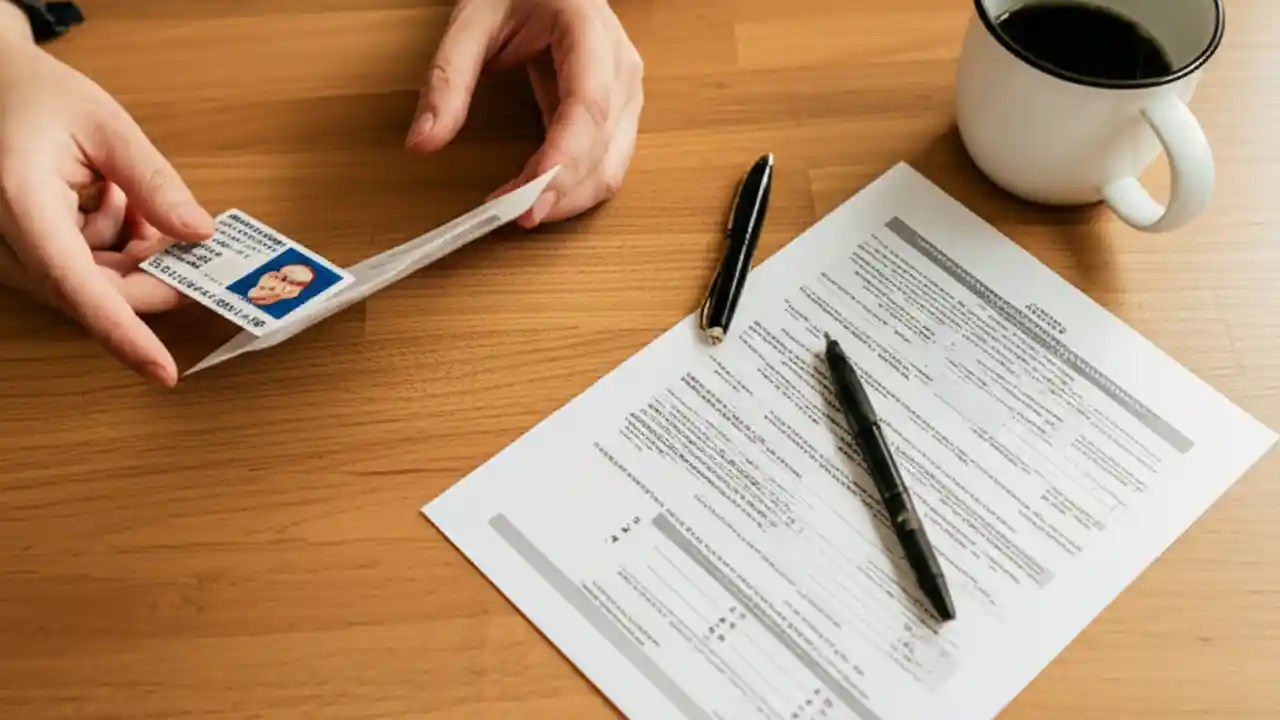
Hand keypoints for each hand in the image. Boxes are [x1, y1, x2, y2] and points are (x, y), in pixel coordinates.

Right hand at [0, 33, 213, 386]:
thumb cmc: (35, 95)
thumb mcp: (105, 125)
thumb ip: (154, 182)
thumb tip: (200, 235)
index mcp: (22, 204)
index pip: (80, 286)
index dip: (125, 334)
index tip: (164, 371)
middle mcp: (7, 239)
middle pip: (96, 291)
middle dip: (154, 277)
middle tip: (201, 253)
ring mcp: (11, 251)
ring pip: (94, 284)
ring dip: (135, 255)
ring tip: (134, 195)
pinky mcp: (23, 253)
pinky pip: (82, 270)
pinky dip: (115, 245)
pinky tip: (116, 201)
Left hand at [406, 0, 642, 227]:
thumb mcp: (471, 21)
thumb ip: (447, 79)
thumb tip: (422, 141)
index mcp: (589, 30)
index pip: (587, 107)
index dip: (563, 159)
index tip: (529, 199)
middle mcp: (620, 66)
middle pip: (603, 148)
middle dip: (559, 192)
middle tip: (506, 215)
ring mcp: (626, 92)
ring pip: (610, 168)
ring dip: (566, 199)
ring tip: (514, 208)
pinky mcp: (618, 115)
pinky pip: (604, 165)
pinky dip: (571, 190)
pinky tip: (532, 194)